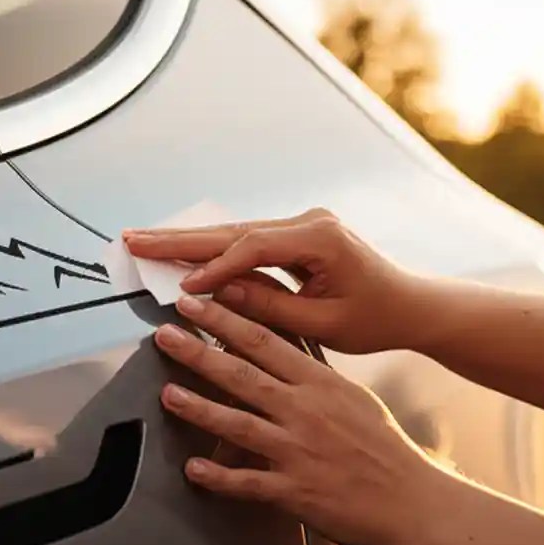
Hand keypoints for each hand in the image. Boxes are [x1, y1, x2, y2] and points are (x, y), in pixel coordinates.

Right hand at [125, 208, 428, 353]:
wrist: (410, 305)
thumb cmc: (376, 318)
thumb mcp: (324, 323)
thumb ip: (270, 307)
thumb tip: (217, 293)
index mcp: (321, 238)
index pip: (253, 249)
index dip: (211, 268)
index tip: (178, 288)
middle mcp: (309, 221)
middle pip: (233, 230)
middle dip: (179, 239)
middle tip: (133, 241)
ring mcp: (301, 225)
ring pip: (233, 233)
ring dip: (187, 241)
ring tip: (142, 243)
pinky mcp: (294, 236)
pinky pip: (245, 242)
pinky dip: (210, 249)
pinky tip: (177, 251)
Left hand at [154, 293, 441, 544]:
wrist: (414, 502)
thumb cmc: (385, 451)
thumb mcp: (353, 398)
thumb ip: (312, 377)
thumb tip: (280, 353)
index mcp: (320, 384)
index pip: (264, 342)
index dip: (224, 320)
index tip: (195, 305)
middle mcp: (306, 412)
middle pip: (242, 374)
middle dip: (198, 352)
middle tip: (166, 334)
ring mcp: (298, 451)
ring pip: (238, 423)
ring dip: (198, 407)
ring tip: (168, 394)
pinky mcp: (294, 491)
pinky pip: (247, 482)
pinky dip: (218, 476)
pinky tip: (194, 468)